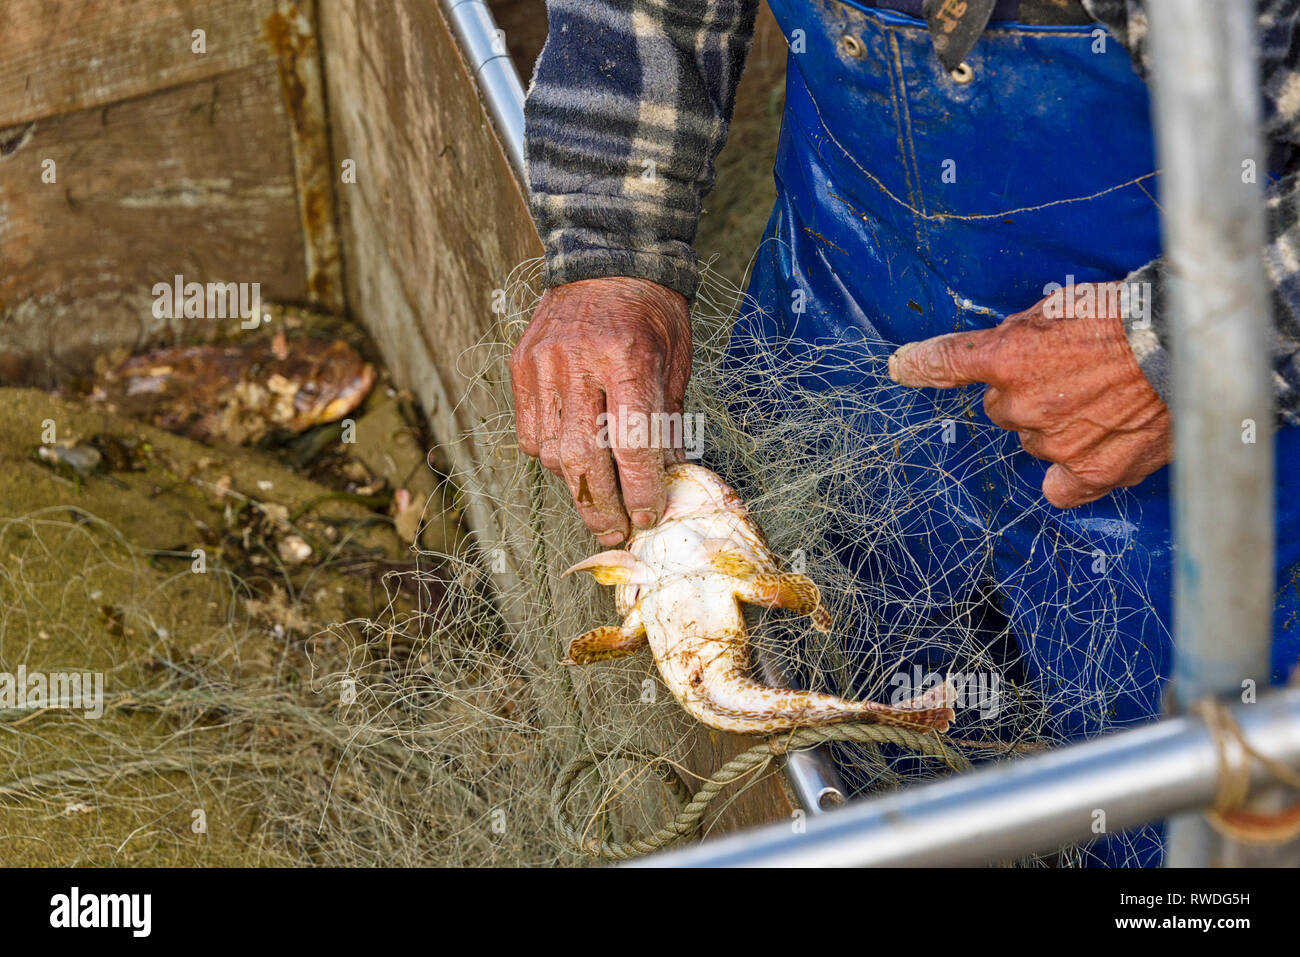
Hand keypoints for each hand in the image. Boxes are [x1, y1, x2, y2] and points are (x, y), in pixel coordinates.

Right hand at [510, 277, 691, 544]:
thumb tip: (667, 480)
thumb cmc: (653, 311)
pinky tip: (573, 461)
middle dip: (601, 506)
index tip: (648, 516)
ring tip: (598, 501)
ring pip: (552, 451)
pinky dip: (551, 455)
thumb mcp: (675, 360)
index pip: (631, 444)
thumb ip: (667, 421)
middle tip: (616, 531)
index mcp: (629, 358)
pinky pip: (530, 431)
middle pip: (584, 458)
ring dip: (576, 485)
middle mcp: (580, 362)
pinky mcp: (522, 364)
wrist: (608, 255)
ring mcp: (544, 363)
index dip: (639, 490)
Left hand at [887, 281, 1171, 507]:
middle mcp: (1020, 404)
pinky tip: (1094, 452)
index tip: (901, 366)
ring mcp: (1052, 442)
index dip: (921, 365)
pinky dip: (1070, 473)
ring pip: (1034, 440)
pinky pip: (1057, 486)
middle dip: (1026, 393)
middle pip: (1001, 408)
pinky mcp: (1088, 472)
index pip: (947, 364)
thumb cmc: (1126, 318)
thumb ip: (1018, 336)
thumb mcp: (1059, 307)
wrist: (1187, 345)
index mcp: (1007, 358)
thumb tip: (1001, 353)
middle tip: (1072, 375)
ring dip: (1056, 426)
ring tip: (1102, 401)